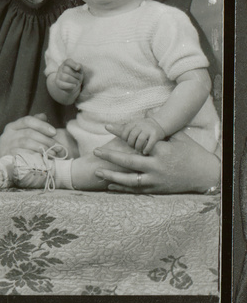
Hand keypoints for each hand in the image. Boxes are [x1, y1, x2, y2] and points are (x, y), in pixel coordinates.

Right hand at [0, 113, 57, 156]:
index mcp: (12, 127)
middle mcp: (7, 135)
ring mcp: (7, 146)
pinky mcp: (8, 157)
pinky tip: (43, 158)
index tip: (54, 132)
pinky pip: (23, 154)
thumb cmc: (18, 148)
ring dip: (42, 147)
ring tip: (53, 153)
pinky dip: (35, 156)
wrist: (5, 166)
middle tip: (57, 146)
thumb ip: (34, 125)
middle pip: (28, 133)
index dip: (42, 125)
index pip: (27, 120)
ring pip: (26, 143)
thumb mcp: (24, 135)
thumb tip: (43, 116)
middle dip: (45, 139)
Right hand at [54, 59, 83, 97]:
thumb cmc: (76, 76)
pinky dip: (70, 85)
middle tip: (79, 78)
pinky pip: (63, 84)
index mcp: (66, 64)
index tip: (78, 68)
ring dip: (74, 80)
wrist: (71, 86)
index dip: (73, 64)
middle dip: (76, 75)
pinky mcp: (58, 83)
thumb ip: (79, 66)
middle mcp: (60, 68)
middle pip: (66, 70)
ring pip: (65, 77)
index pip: (68, 61)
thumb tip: (78, 67)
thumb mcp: (79, 71)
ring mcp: (58, 76)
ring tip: (77, 82)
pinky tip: (74, 86)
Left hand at [92, 129, 219, 193]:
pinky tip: (109, 185)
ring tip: (98, 171)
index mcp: (163, 151)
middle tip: (95, 151)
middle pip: (130, 162)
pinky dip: (122, 188)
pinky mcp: (158, 190)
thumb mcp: (178, 137)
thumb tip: (145, 112)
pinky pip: (136, 190)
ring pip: (130, 180)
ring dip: (113, 176)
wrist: (207, 175)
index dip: (122, 133)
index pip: (138, 140)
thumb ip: (159, 127)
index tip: (108, 127)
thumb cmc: (192, 153)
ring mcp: (157, 180)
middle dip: (111, 156)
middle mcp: (158, 166)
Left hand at [115, 118, 165, 153]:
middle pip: (131, 136)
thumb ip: (120, 128)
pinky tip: (145, 152)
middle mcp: (141, 125)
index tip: (128, 142)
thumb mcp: (132, 126)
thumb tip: (106, 126)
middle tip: (133, 147)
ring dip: (138, 147)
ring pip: (140, 141)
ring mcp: (149, 130)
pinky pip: (150, 143)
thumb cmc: (142, 127)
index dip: (125, 139)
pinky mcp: (156, 135)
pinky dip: (146, 149)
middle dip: (131, 144)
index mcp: (133, 123)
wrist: (159, 123)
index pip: (125, 131)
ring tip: (138, 150)